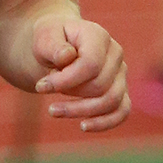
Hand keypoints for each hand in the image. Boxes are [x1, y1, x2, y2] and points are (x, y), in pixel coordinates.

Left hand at [29, 16, 129, 130]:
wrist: (58, 46)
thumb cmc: (51, 41)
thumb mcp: (44, 37)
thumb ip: (53, 46)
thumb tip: (66, 57)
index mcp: (98, 36)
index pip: (91, 64)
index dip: (66, 80)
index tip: (41, 87)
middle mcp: (115, 54)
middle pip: (99, 85)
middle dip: (69, 93)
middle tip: (44, 89)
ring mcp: (121, 74)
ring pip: (111, 101)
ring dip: (80, 111)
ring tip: (53, 110)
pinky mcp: (120, 91)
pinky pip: (121, 112)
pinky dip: (104, 123)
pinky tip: (82, 126)